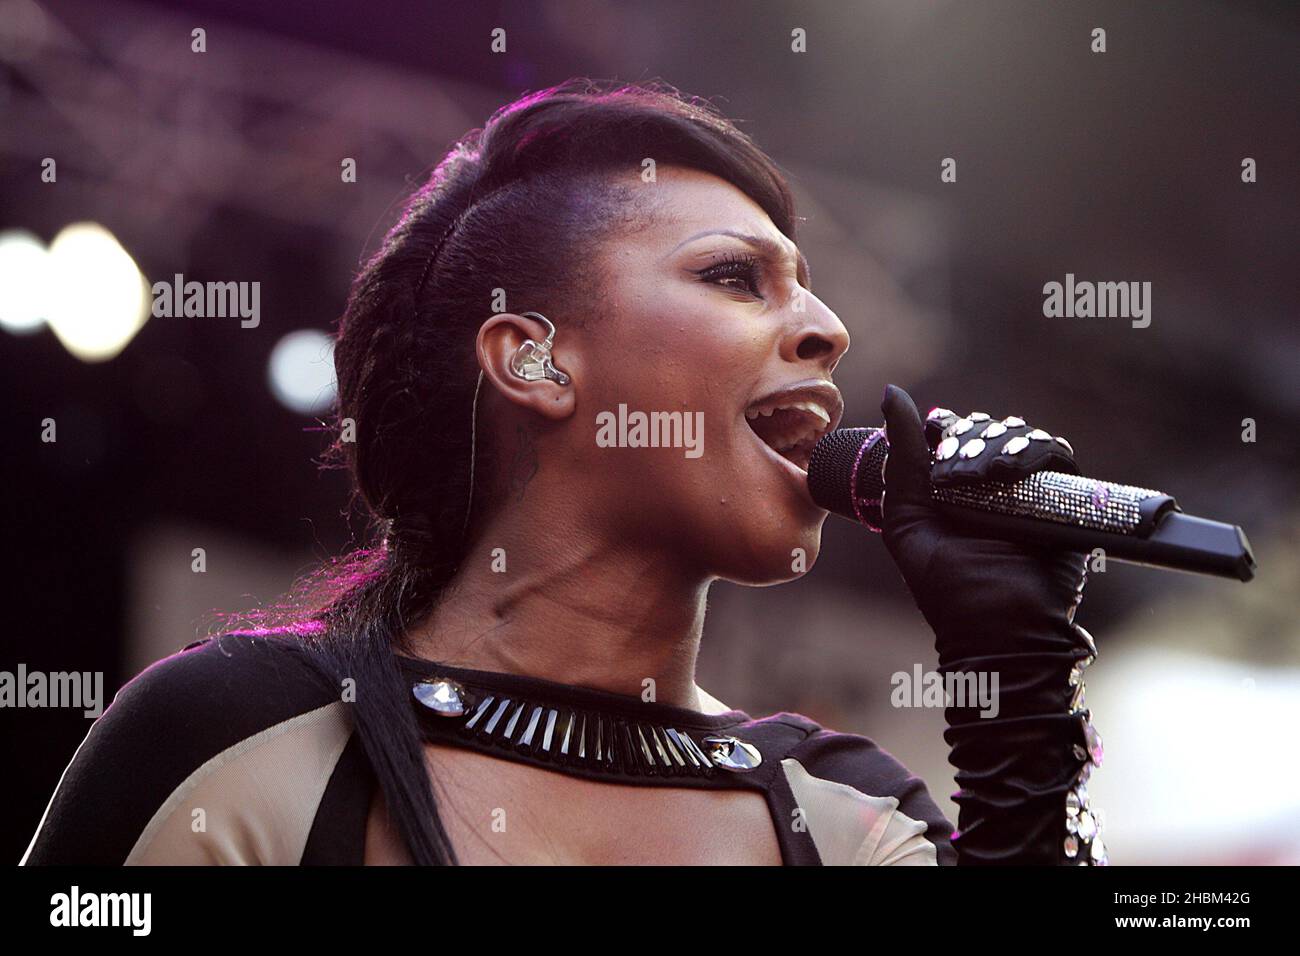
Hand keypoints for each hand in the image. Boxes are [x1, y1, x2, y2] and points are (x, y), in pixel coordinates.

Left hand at [877, 384, 1089, 650]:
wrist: (998, 630)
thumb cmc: (948, 586)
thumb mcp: (907, 517)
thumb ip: (900, 458)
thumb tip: (891, 393)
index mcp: (955, 487)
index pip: (956, 431)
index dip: (947, 428)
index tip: (937, 443)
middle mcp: (994, 485)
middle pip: (989, 428)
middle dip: (972, 438)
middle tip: (959, 472)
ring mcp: (1030, 491)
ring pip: (1023, 436)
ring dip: (1000, 443)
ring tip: (983, 475)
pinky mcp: (1065, 500)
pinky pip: (1058, 457)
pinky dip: (1036, 451)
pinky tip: (1011, 471)